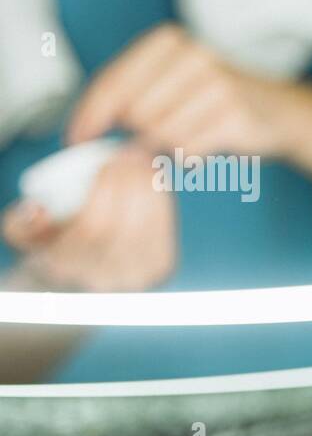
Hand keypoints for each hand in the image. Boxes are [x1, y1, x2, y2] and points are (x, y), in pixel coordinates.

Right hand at [3, 146, 176, 291]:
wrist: (77, 271)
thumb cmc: (49, 243)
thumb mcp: (24, 232)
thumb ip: (22, 222)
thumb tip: (40, 211)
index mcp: (66, 268)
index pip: (92, 228)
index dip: (104, 191)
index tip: (107, 163)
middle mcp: (104, 280)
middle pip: (127, 227)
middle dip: (130, 185)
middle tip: (128, 156)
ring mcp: (135, 277)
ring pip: (150, 227)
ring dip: (149, 188)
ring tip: (140, 162)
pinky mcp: (158, 268)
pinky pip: (165, 229)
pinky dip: (161, 200)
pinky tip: (152, 178)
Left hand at [66, 23, 292, 156]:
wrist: (278, 110)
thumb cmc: (213, 101)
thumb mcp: (169, 83)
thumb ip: (128, 99)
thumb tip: (87, 135)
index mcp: (168, 41)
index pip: (113, 81)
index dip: (90, 114)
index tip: (77, 138)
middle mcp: (193, 55)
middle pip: (135, 114)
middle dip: (141, 133)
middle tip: (164, 133)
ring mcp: (217, 84)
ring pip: (160, 134)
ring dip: (168, 147)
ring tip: (190, 136)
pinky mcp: (235, 115)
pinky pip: (188, 150)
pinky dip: (191, 157)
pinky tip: (206, 145)